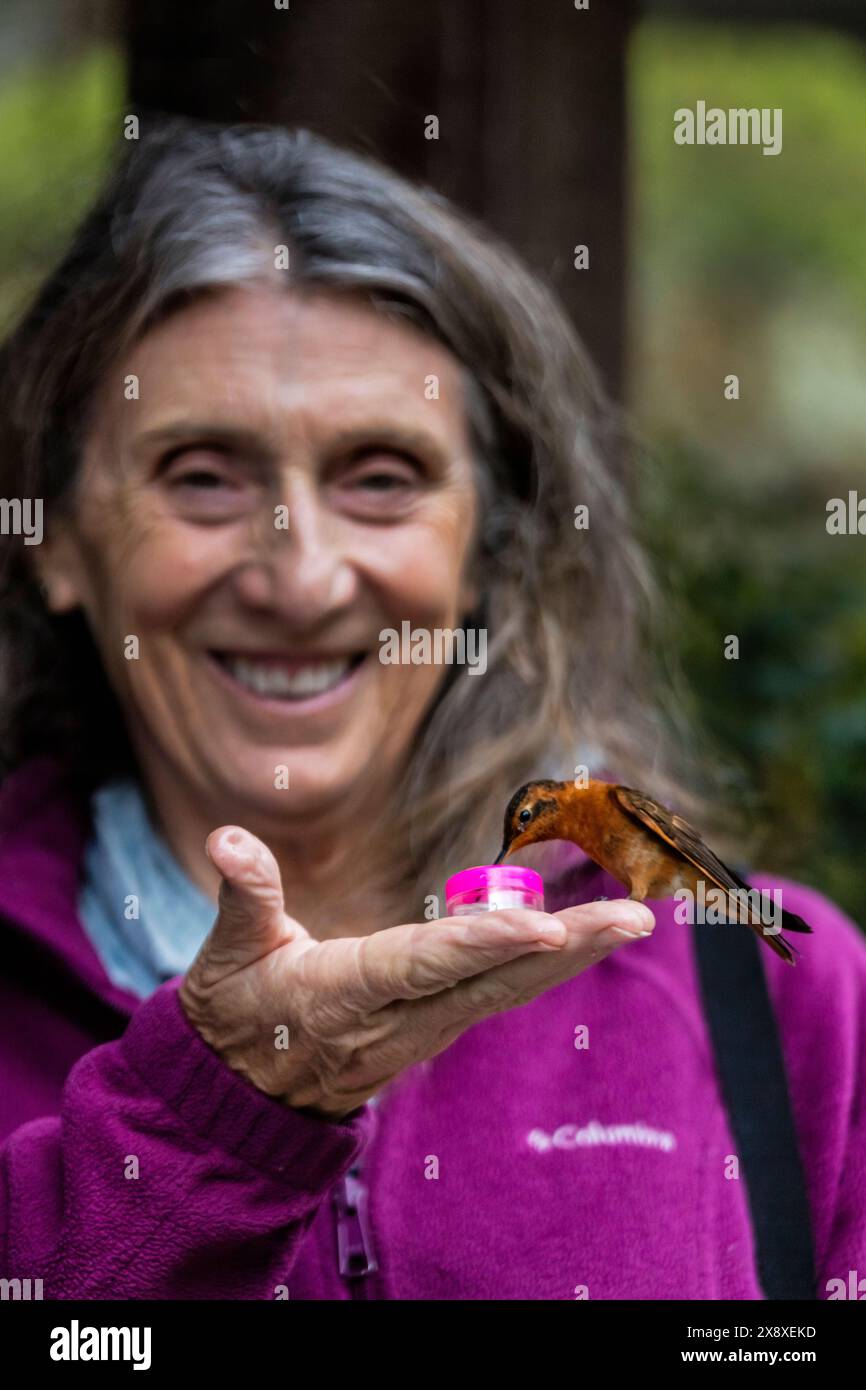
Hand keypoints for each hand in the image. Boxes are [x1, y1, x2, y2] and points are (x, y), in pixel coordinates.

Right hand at [179, 826, 654, 1120]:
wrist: (245, 1099)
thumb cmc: (237, 1015)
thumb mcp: (225, 958)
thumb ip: (241, 896)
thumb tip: (227, 837)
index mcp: (347, 993)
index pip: (425, 965)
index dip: (483, 944)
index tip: (544, 925)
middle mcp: (400, 1019)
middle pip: (493, 981)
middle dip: (567, 951)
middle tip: (636, 917)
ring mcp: (425, 1030)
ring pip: (509, 991)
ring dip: (574, 957)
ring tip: (634, 919)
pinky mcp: (438, 1027)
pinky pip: (502, 994)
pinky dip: (549, 966)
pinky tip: (586, 938)